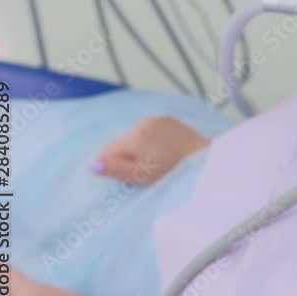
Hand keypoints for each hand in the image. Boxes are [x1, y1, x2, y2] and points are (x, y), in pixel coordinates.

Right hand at [89, 116, 208, 184]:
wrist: (205, 160)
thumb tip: (91, 165)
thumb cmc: (172, 172)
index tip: (130, 176)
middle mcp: (144, 123)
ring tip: (157, 162)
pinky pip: (151, 131)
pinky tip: (165, 152)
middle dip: (127, 157)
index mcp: (135, 136)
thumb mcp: (142, 176)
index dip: (114, 166)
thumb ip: (116, 170)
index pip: (107, 151)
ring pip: (136, 136)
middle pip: (122, 143)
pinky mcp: (170, 120)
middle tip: (145, 171)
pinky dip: (152, 141)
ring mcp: (158, 119)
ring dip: (140, 148)